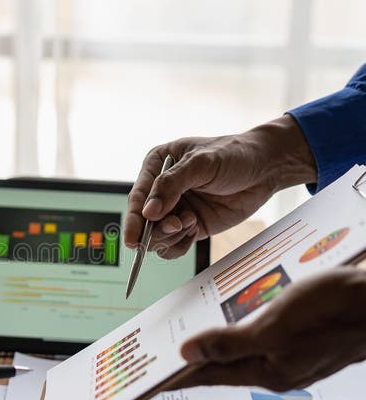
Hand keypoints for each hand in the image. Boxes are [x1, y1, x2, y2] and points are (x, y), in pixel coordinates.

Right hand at [124, 115, 315, 258]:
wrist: (265, 167)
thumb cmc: (233, 154)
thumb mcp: (201, 163)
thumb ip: (172, 185)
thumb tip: (149, 212)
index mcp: (157, 166)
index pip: (138, 196)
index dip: (134, 219)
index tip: (134, 239)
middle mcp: (162, 190)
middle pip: (144, 221)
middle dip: (157, 229)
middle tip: (177, 224)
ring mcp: (176, 209)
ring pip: (158, 236)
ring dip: (171, 236)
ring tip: (192, 222)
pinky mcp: (191, 225)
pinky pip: (175, 245)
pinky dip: (180, 245)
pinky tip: (195, 231)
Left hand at [178, 269, 365, 389]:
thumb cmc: (336, 311)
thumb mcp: (274, 326)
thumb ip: (230, 344)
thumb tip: (189, 355)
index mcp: (270, 373)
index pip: (211, 377)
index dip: (180, 377)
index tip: (152, 381)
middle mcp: (281, 370)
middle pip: (228, 365)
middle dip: (198, 357)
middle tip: (168, 351)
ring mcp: (297, 357)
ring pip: (249, 350)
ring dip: (224, 341)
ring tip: (198, 332)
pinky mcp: (309, 340)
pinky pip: (268, 337)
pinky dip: (249, 329)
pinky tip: (243, 315)